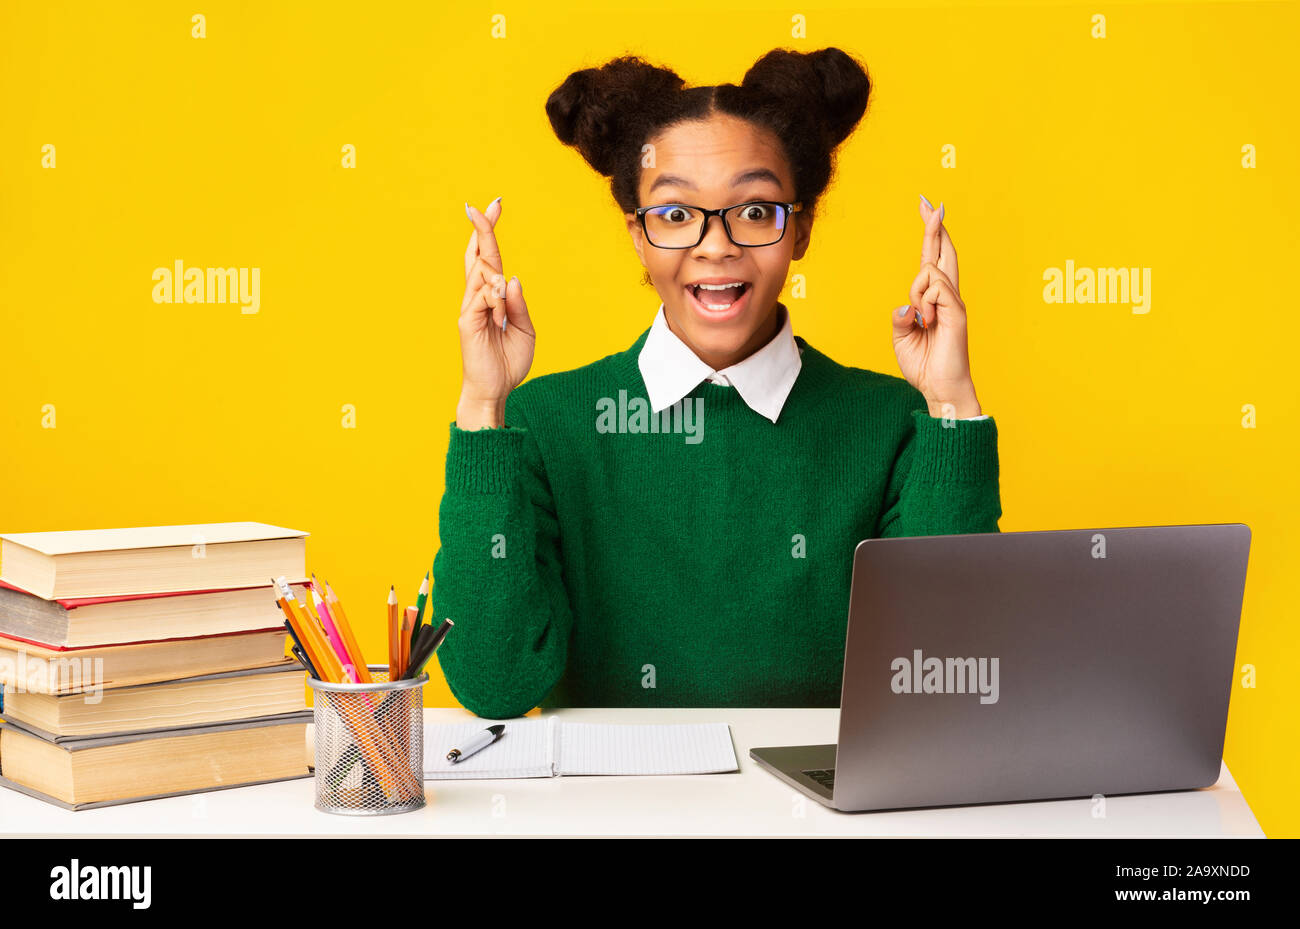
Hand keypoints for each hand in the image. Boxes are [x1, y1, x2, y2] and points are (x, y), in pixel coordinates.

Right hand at [457, 197, 535, 428]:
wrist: (495, 391)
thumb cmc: (508, 362)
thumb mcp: (524, 329)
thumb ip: (519, 304)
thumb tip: (513, 278)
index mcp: (491, 297)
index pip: (488, 258)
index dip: (488, 231)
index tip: (493, 206)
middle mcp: (477, 298)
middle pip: (478, 255)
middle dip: (484, 228)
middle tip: (489, 204)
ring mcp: (469, 308)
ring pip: (483, 273)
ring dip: (498, 283)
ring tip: (503, 318)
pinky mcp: (466, 321)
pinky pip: (482, 296)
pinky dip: (496, 302)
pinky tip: (499, 320)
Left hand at [890, 197, 981, 418]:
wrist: (939, 388)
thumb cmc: (923, 365)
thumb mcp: (901, 336)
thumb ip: (900, 316)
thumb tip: (905, 304)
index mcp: (934, 300)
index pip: (932, 259)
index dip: (931, 233)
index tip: (928, 208)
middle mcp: (947, 296)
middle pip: (942, 252)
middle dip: (934, 226)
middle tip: (929, 202)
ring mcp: (954, 302)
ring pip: (930, 270)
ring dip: (916, 291)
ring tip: (921, 320)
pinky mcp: (958, 312)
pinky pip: (936, 287)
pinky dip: (924, 302)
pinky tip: (927, 321)